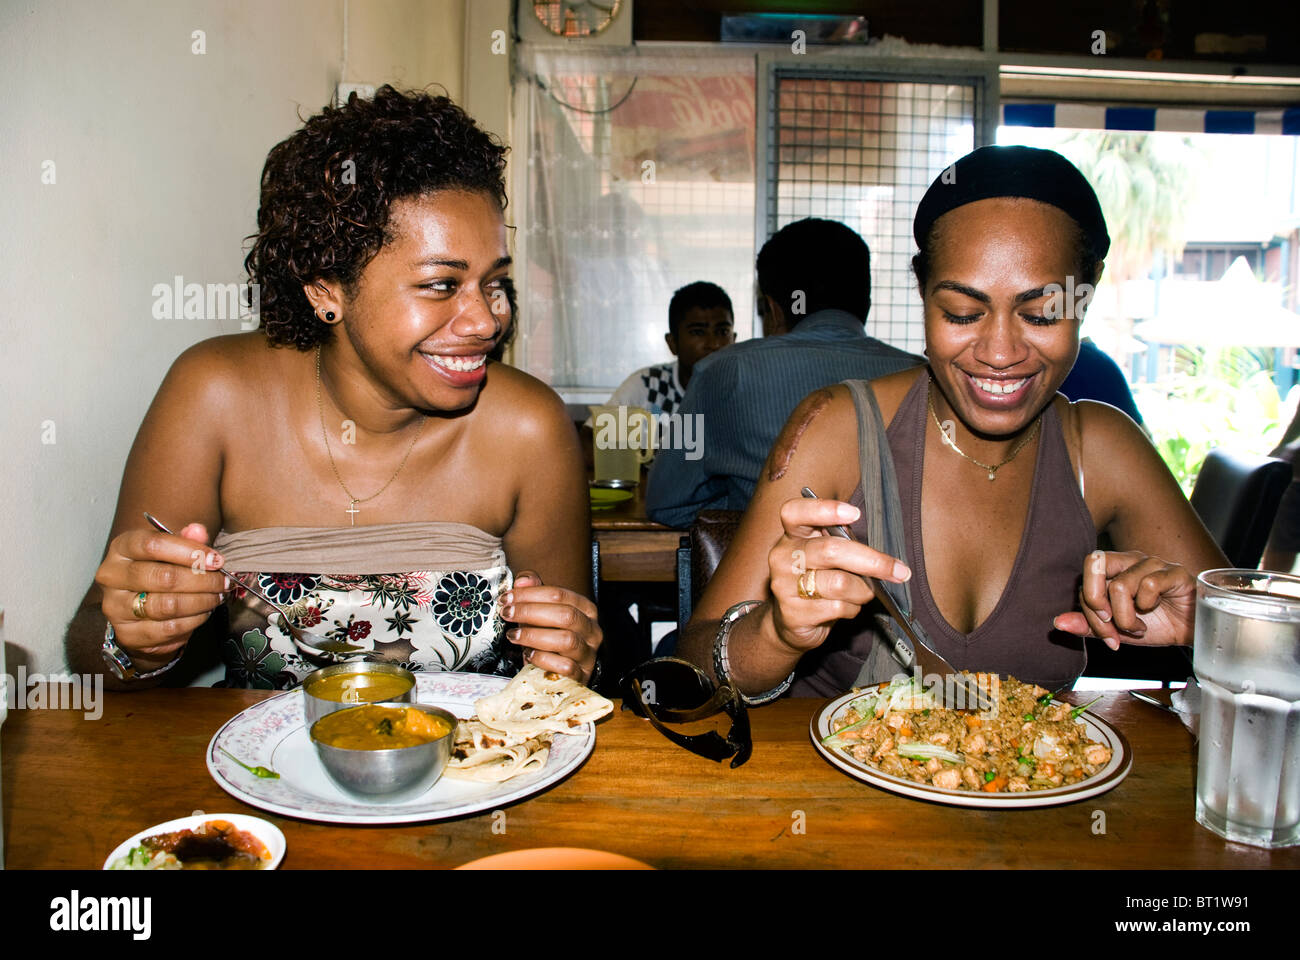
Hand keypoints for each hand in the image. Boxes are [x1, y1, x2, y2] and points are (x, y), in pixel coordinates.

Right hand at [94, 522, 227, 667]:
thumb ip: (187, 540)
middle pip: (163, 577)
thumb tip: (198, 530)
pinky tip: (204, 611)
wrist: (138, 612)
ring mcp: (116, 607)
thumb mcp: (172, 551)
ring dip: (202, 601)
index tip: (216, 560)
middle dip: (202, 580)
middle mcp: (112, 577)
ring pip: (168, 605)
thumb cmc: (159, 572)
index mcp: (122, 549)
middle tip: (223, 581)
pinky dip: (194, 620)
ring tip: (217, 596)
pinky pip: (170, 627)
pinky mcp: (128, 633)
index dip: (189, 552)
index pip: (152, 545)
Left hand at [501, 570, 601, 683]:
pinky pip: (565, 667)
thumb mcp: (540, 613)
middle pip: (566, 615)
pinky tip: (528, 655)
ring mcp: (588, 654)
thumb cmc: (549, 638)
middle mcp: (592, 630)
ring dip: (534, 635)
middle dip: (531, 612)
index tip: (507, 598)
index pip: (560, 594)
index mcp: (585, 609)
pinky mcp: (581, 675)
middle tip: (507, 614)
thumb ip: (533, 593)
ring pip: (567, 640)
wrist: (558, 672)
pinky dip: (543, 659)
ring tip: (513, 635)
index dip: (530, 594)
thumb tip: (523, 580)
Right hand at [766, 497, 910, 654]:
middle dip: (872, 561)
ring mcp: (784, 586)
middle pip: (830, 550)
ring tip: (865, 593)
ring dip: (863, 590)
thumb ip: (842, 544)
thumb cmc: (816, 581)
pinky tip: (847, 607)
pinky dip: (852, 608)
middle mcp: (783, 557)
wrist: (790, 622)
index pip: (795, 512)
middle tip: (899, 570)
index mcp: (791, 535)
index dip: (824, 509)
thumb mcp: (824, 557)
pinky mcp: (793, 614)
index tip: (855, 514)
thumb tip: (876, 551)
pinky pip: (837, 607)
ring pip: (839, 583)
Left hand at [1053, 550, 1195, 649]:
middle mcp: (1129, 560)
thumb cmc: (1156, 625)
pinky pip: (1148, 585)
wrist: (1193, 632)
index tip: (1107, 636)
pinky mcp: (1174, 572)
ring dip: (1127, 617)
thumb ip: (1088, 625)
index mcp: (1112, 570)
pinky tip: (1158, 612)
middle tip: (1114, 625)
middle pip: (1093, 565)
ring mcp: (1152, 563)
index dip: (1089, 613)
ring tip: (1140, 626)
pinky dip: (1148, 606)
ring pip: (1119, 585)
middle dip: (1098, 606)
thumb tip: (1057, 622)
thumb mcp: (1116, 630)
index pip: (1084, 581)